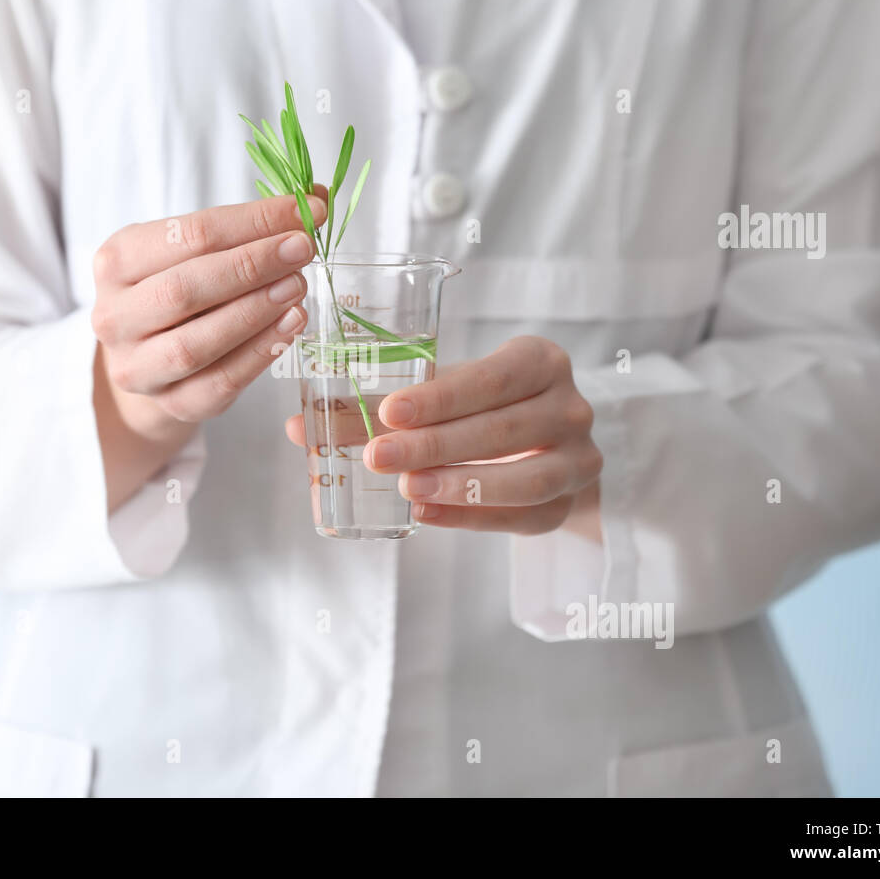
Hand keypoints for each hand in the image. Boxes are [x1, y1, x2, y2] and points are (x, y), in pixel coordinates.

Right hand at [93, 188, 326, 437]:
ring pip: (196, 343)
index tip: (303, 211)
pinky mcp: (171, 403)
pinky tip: (291, 325)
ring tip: (298, 287)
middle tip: (302, 249)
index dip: (251, 221)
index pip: (186, 235)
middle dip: (251, 265)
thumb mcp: (195, 252)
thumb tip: (314, 200)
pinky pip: (219, 382)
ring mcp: (138, 366)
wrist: (153, 358)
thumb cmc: (180, 290)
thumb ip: (247, 228)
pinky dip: (260, 353)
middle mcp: (115, 316)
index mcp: (115, 262)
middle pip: (185, 288)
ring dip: (254, 311)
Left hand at [286, 336, 601, 534]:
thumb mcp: (443, 394)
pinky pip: (522, 516)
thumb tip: (300, 428)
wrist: (545, 442)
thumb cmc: (481, 406)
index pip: (493, 377)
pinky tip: (428, 514)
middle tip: (377, 457)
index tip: (389, 412)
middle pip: (502, 429)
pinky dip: (473, 517)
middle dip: (435, 444)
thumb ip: (380, 407)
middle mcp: (570, 406)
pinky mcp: (569, 504)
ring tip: (406, 489)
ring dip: (460, 485)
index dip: (442, 397)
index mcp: (540, 360)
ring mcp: (579, 459)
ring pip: (525, 478)